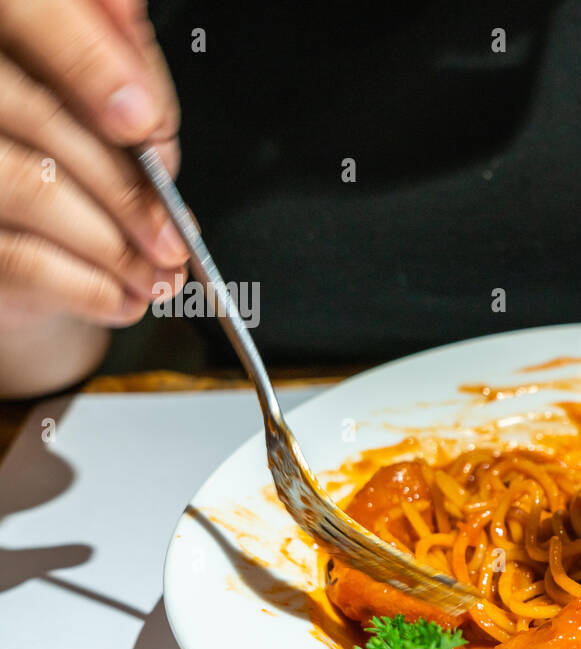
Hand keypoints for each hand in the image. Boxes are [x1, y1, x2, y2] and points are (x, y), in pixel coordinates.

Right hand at [0, 0, 187, 393]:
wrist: (20, 250)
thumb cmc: (66, 167)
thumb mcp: (101, 112)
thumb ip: (126, 81)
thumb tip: (150, 106)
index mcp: (1, 36)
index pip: (27, 17)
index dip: (92, 68)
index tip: (145, 124)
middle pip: (41, 117)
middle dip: (126, 187)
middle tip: (175, 236)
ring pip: (31, 189)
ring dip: (114, 246)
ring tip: (160, 277)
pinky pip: (20, 259)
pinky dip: (86, 287)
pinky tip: (123, 299)